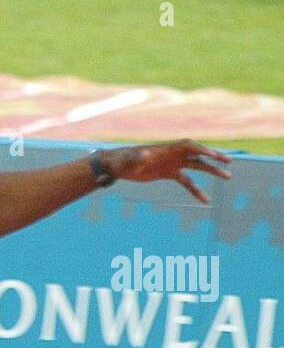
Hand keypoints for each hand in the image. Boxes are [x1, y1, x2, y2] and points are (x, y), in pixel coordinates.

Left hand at [104, 140, 231, 202]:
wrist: (118, 166)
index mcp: (167, 149)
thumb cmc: (123, 160)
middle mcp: (173, 155)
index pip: (190, 146)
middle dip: (214, 159)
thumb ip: (138, 157)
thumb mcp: (130, 159)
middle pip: (198, 155)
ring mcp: (173, 164)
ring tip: (228, 177)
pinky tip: (205, 200)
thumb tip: (144, 154)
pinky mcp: (169, 174)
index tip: (216, 155)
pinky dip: (196, 190)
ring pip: (197, 167)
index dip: (204, 149)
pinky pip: (187, 182)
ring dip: (212, 171)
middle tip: (229, 164)